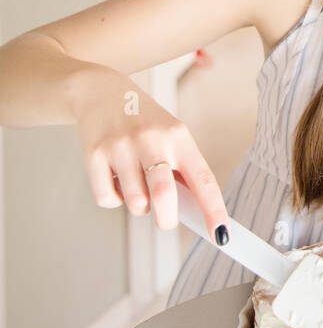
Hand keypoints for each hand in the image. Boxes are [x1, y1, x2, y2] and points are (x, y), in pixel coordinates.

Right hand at [72, 63, 230, 243]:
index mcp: (178, 136)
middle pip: (164, 196)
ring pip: (135, 203)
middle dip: (167, 219)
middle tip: (165, 218)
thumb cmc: (142, 121)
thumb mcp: (170, 135)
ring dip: (138, 206)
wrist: (101, 92)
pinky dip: (112, 199)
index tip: (223, 235)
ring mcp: (121, 146)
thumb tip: (195, 213)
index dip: (214, 210)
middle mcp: (151, 139)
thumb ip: (181, 169)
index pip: (203, 179)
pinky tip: (114, 179)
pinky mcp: (95, 154)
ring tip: (135, 185)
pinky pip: (107, 199)